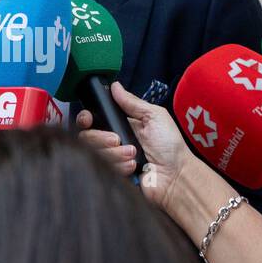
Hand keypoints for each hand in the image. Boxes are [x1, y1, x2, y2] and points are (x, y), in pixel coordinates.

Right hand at [76, 81, 189, 207]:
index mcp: (122, 124)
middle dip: (100, 138)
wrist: (176, 175)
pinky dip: (120, 166)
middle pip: (87, 136)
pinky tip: (134, 167)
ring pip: (94, 153)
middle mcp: (113, 140)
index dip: (85, 118)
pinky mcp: (113, 174)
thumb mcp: (154, 116)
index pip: (93, 119)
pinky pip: (105, 168)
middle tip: (117, 140)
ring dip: (115, 153)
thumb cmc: (170, 145)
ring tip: (134, 155)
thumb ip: (133, 102)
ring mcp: (112, 158)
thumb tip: (115, 86)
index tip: (88, 119)